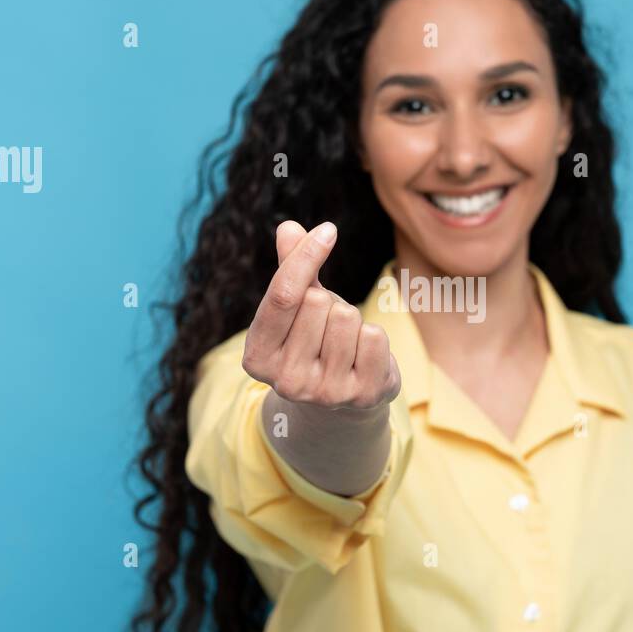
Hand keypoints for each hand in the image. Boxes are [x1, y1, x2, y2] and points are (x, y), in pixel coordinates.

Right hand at [241, 220, 400, 411]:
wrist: (342, 404)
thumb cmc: (315, 342)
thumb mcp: (298, 307)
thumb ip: (291, 269)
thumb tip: (288, 227)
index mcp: (258, 357)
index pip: (283, 295)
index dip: (305, 257)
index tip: (327, 230)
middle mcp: (286, 381)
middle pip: (318, 302)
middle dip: (329, 303)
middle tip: (326, 328)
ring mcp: (324, 393)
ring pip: (348, 317)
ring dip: (352, 320)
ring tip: (344, 343)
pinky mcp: (361, 396)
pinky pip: (374, 336)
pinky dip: (374, 338)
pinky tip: (363, 357)